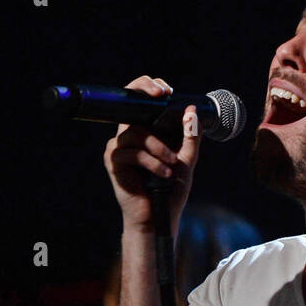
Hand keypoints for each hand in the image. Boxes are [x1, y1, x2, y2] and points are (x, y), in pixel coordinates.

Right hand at [102, 75, 201, 230]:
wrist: (159, 219)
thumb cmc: (170, 191)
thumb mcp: (186, 160)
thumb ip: (190, 136)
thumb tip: (192, 111)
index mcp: (143, 133)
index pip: (138, 102)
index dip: (146, 87)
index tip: (165, 90)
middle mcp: (127, 137)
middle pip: (129, 106)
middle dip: (146, 94)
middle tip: (162, 97)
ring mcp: (118, 149)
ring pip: (136, 132)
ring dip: (159, 148)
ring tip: (172, 164)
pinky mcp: (113, 162)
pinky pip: (132, 152)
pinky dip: (152, 162)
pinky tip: (164, 174)